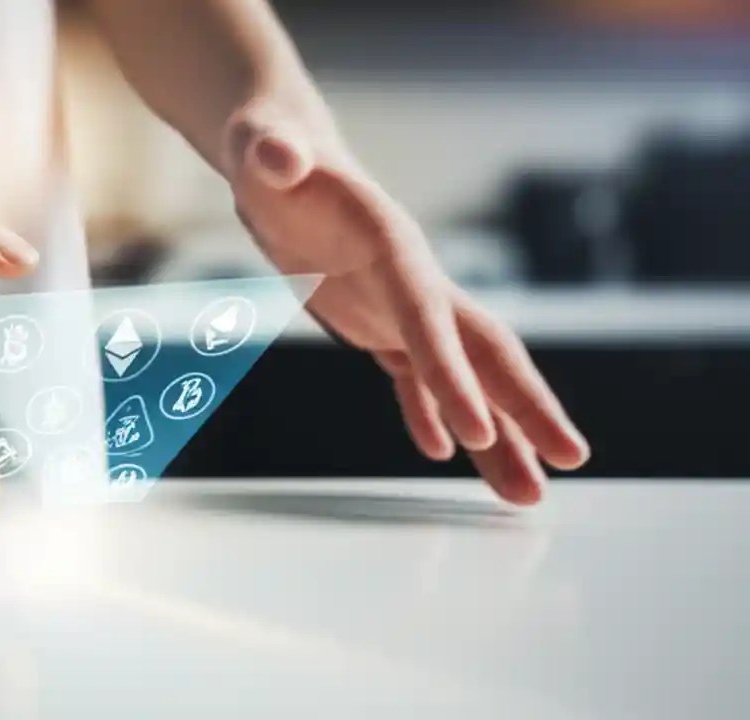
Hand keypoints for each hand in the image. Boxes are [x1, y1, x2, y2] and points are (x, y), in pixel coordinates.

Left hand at [223, 99, 588, 503]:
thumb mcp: (261, 149)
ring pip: (462, 373)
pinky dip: (432, 413)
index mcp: (391, 243)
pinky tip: (447, 452)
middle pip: (482, 346)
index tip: (474, 432)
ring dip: (495, 430)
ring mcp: (398, 303)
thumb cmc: (269, 154)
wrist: (279, 159)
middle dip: (525, 405)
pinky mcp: (376, 319)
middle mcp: (412, 278)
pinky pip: (414, 375)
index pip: (428, 315)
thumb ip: (271, 155)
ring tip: (525, 493)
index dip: (452, 373)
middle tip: (571, 461)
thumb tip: (272, 156)